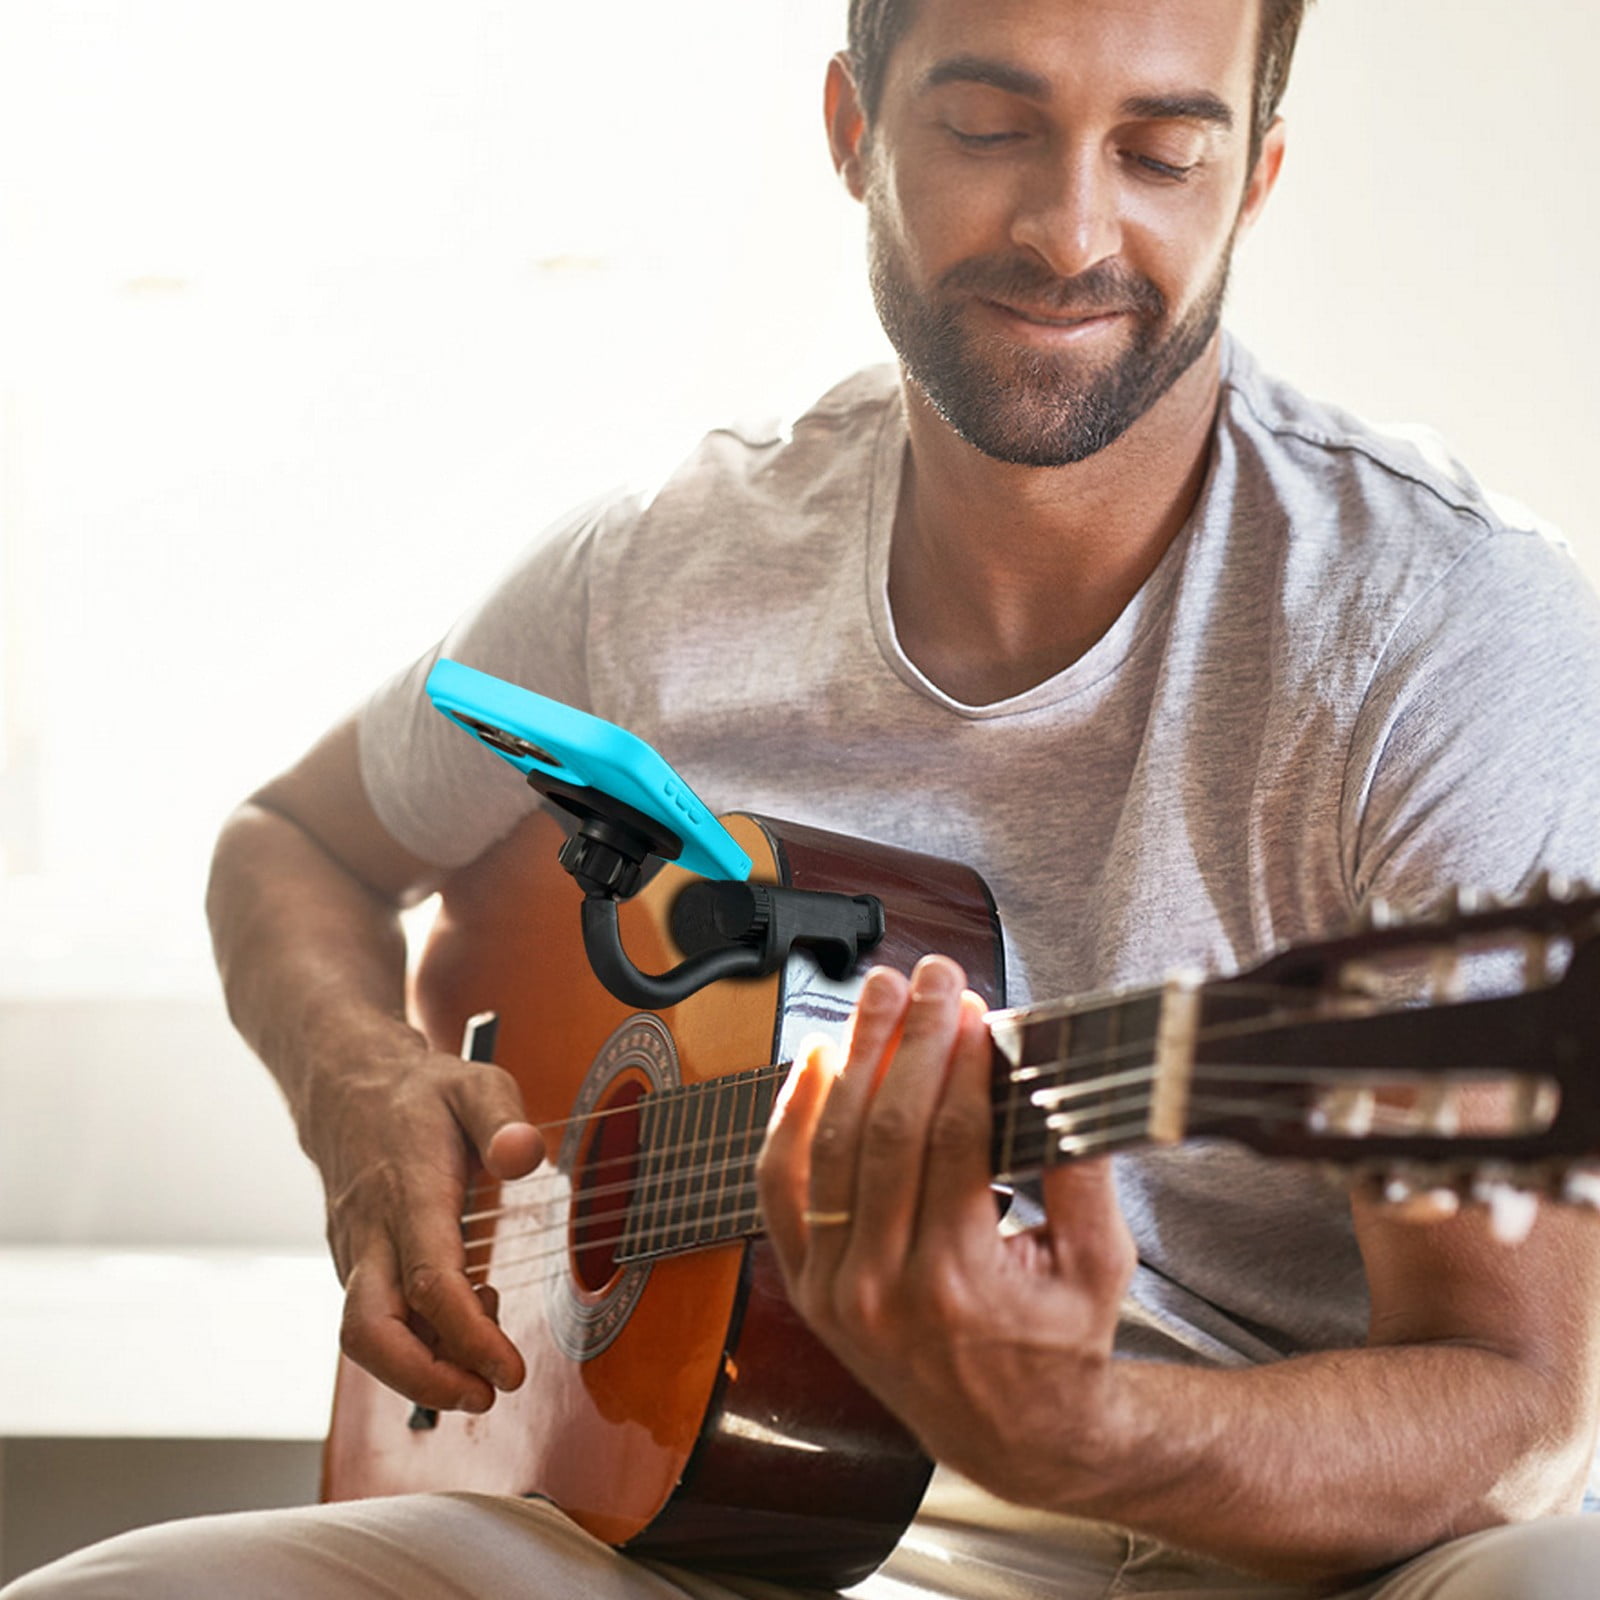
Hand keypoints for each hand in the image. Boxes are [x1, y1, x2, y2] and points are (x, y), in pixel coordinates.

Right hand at [311, 1031, 544, 1412]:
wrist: (345, 1089)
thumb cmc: (420, 1093)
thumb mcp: (475, 1084)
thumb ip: (502, 1117)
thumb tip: (523, 1156)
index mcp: (407, 1193)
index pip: (428, 1282)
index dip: (467, 1337)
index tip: (510, 1372)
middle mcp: (370, 1233)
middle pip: (370, 1333)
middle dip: (425, 1381)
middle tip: (487, 1396)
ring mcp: (355, 1254)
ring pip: (368, 1338)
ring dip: (425, 1366)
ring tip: (487, 1353)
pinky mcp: (355, 1266)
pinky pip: (376, 1323)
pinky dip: (418, 1341)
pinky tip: (465, 1321)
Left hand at [758, 956, 1136, 1504]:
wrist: (1011, 1436)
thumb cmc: (1060, 1345)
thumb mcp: (1099, 1265)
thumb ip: (1081, 1172)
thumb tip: (1056, 1077)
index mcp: (958, 1284)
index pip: (951, 1140)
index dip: (961, 1062)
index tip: (972, 1007)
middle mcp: (881, 1288)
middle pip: (888, 1131)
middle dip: (910, 1039)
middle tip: (930, 977)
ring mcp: (833, 1288)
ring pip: (831, 1147)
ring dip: (856, 1058)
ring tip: (878, 996)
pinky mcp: (807, 1284)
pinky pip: (782, 1189)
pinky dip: (791, 1120)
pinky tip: (814, 1061)